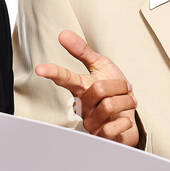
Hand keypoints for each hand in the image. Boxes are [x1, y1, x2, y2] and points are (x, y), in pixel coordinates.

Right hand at [35, 29, 139, 146]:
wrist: (129, 115)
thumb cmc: (114, 91)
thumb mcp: (101, 66)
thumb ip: (82, 51)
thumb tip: (63, 34)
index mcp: (81, 87)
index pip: (65, 78)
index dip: (53, 72)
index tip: (40, 68)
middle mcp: (83, 105)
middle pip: (99, 89)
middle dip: (118, 86)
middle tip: (124, 89)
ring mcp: (91, 122)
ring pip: (109, 106)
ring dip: (125, 101)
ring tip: (126, 103)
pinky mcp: (101, 136)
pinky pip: (112, 127)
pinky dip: (124, 122)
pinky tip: (123, 120)